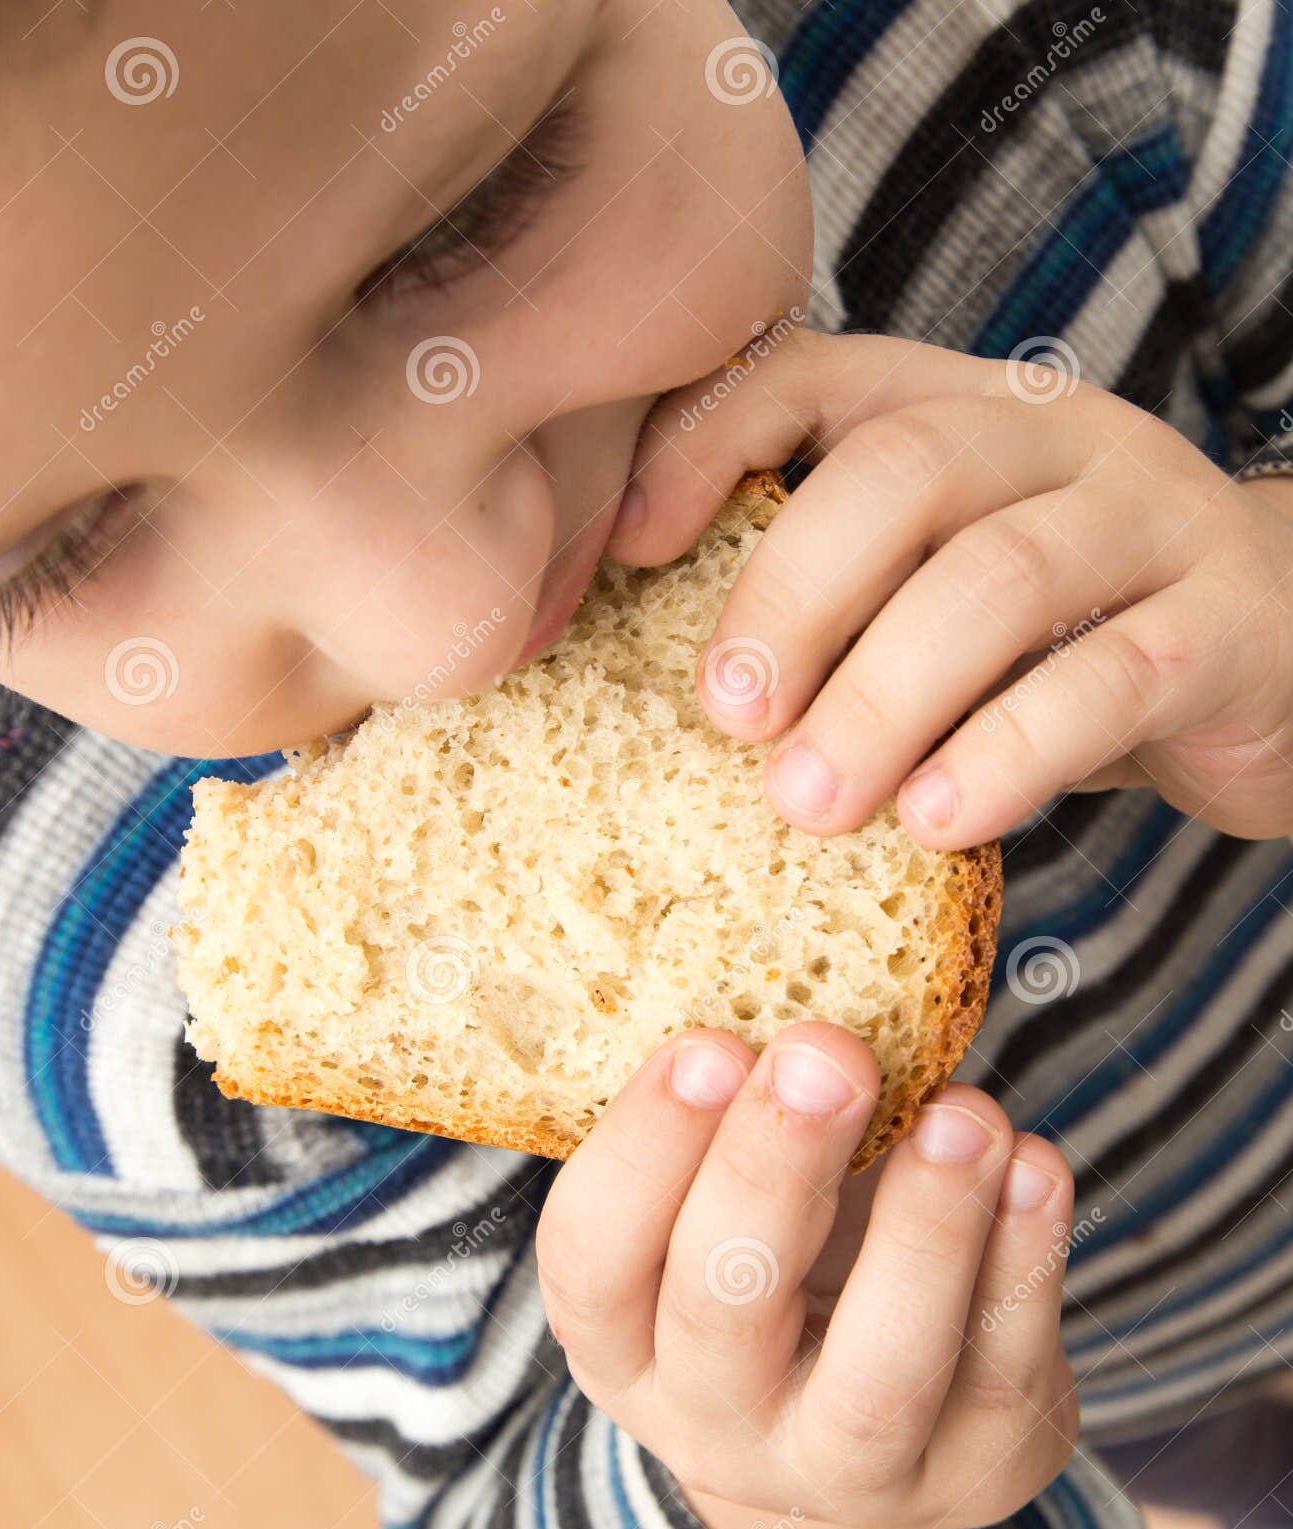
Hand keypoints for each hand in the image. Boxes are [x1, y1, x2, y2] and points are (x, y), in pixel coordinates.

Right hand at [536, 1023, 1077, 1528]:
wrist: (869, 1437)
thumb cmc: (772, 1265)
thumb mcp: (711, 1208)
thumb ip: (732, 1116)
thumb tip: (792, 972)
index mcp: (619, 1336)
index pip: (592, 1254)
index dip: (644, 1150)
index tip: (708, 1043)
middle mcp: (710, 1417)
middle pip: (723, 1309)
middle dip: (774, 1170)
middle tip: (826, 1054)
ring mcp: (844, 1467)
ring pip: (877, 1374)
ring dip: (925, 1228)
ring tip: (962, 1113)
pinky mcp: (970, 1468)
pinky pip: (1000, 1373)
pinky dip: (1023, 1260)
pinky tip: (1030, 1166)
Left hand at [608, 327, 1292, 846]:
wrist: (1279, 651)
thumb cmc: (1060, 634)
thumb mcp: (936, 589)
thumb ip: (841, 595)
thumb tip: (691, 683)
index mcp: (962, 409)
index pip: (813, 375)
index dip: (706, 445)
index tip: (628, 549)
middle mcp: (1057, 438)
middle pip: (902, 474)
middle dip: (792, 600)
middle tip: (729, 721)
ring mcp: (1153, 519)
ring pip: (1000, 581)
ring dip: (884, 701)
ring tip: (812, 804)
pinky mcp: (1226, 625)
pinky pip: (1106, 681)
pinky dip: (1007, 757)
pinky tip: (937, 825)